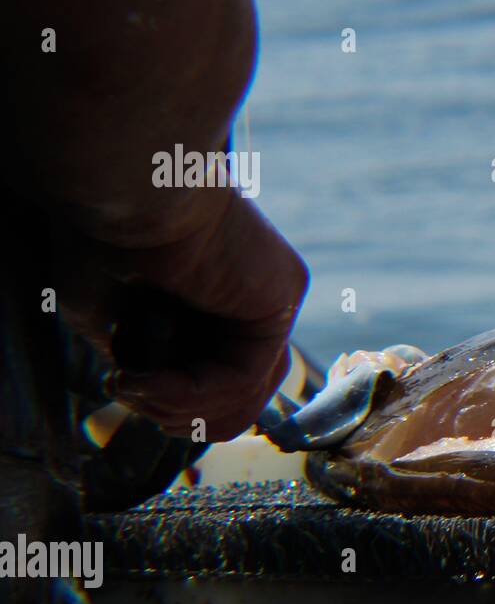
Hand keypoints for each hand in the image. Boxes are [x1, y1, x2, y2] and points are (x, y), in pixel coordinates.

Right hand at [54, 189, 308, 442]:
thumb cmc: (104, 233)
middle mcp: (250, 298)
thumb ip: (139, 358)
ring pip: (246, 396)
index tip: (122, 386)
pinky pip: (245, 378)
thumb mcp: (107, 312)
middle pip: (238, 397)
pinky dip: (190, 393)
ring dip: (180, 410)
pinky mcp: (282, 298)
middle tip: (129, 392)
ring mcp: (272, 298)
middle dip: (176, 415)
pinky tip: (146, 382)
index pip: (219, 381)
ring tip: (135, 388)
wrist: (125, 188)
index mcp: (213, 298)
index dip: (172, 406)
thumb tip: (151, 396)